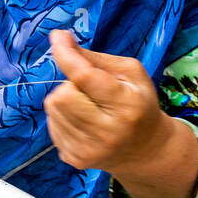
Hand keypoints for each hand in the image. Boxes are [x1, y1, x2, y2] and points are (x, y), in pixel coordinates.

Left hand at [44, 30, 197, 197]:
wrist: (146, 151)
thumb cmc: (138, 104)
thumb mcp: (130, 74)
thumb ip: (94, 58)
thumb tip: (60, 39)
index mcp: (126, 105)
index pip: (85, 77)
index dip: (66, 55)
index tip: (57, 37)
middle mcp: (107, 131)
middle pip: (61, 96)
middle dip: (69, 84)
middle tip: (87, 89)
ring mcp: (89, 149)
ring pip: (53, 109)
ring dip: (65, 101)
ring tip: (87, 106)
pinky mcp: (75, 159)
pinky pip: (52, 125)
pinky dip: (63, 117)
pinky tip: (83, 122)